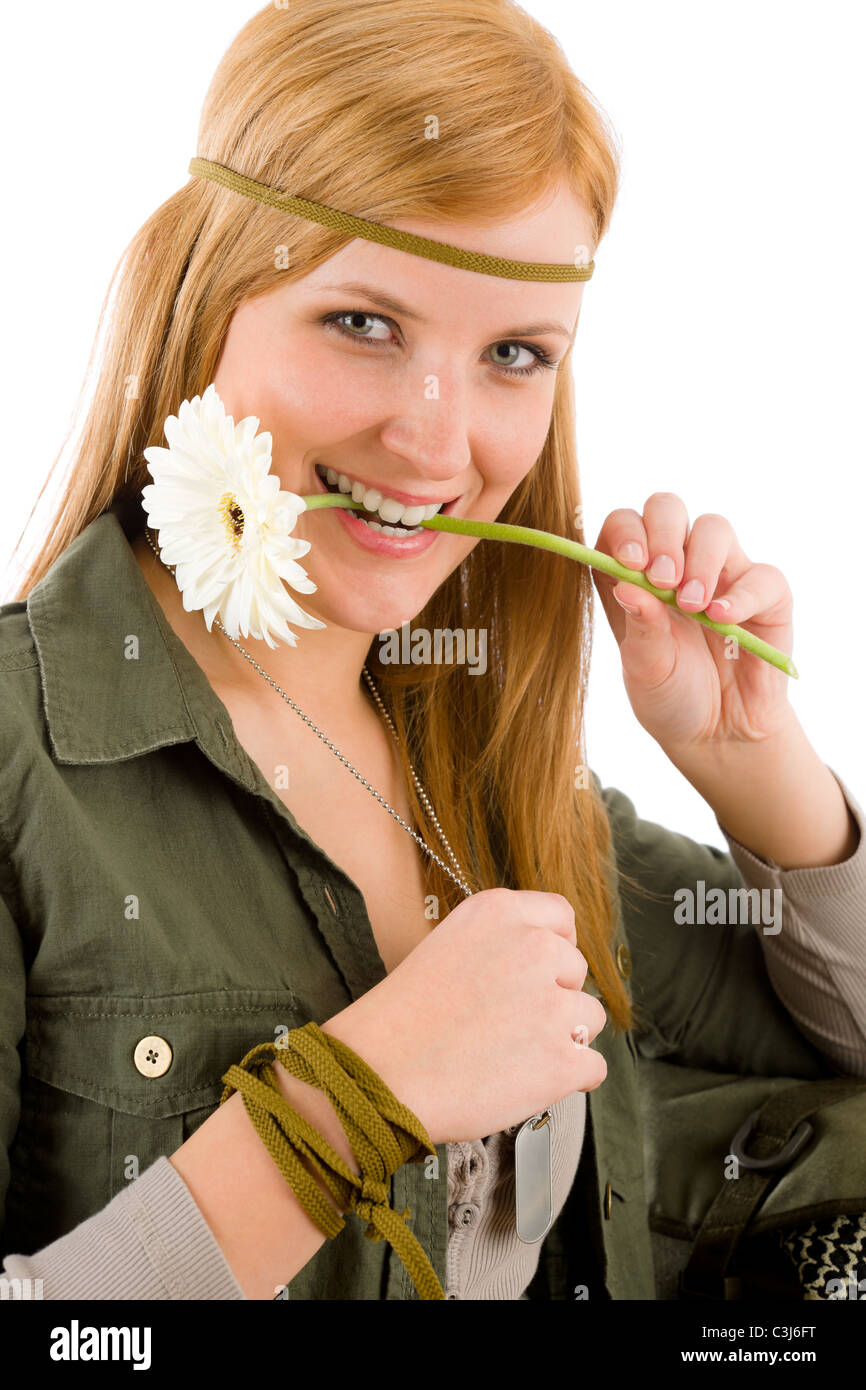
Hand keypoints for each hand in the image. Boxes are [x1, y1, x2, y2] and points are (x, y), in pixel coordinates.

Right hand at [321, 888, 606, 1144]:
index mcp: (501, 913)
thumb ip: (500, 943)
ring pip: (588, 1019)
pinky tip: (525, 1080)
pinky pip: (591, 1066)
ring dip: (561, 1038)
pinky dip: (566, 1080)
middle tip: (506, 1023)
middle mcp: (534, 948)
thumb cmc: (401, 1021)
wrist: (377, 1074)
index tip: (534, 974)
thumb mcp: (447, 945)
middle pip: (577, 971)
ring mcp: (552, 1005)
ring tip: (509, 1054)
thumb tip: (544, 963)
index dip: (551, 950)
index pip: (562, 917)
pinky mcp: (562, 1060)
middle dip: (553, 997)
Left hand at [592, 492, 795, 757]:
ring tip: (692, 606)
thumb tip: (628, 587)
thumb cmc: (670, 696)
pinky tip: (722, 618)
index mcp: (633, 576)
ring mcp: (721, 574)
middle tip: (662, 579)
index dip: (626, 533)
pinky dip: (741, 594)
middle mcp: (675, 565)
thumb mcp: (645, 670)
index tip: (631, 563)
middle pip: (667, 508)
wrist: (717, 734)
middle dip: (663, 535)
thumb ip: (640, 629)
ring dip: (700, 561)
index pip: (623, 525)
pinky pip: (760, 575)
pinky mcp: (764, 595)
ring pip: (714, 528)